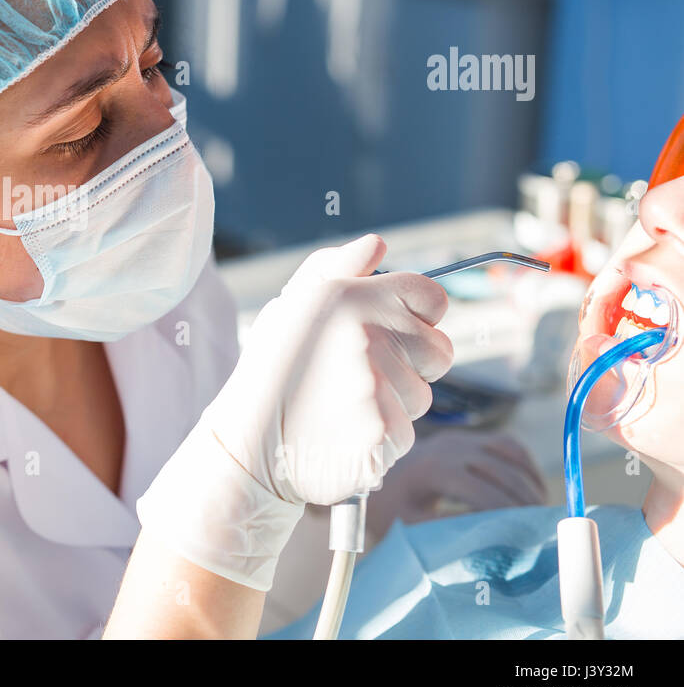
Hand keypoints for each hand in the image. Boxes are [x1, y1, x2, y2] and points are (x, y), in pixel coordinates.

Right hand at [212, 233, 453, 505]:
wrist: (248, 441)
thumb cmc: (273, 369)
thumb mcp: (293, 304)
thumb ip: (337, 266)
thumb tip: (378, 244)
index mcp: (353, 296)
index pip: (433, 299)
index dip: (416, 319)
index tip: (386, 336)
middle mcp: (370, 335)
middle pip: (438, 351)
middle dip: (410, 366)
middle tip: (358, 377)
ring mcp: (379, 385)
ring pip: (420, 397)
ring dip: (392, 404)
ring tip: (342, 408)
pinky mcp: (383, 432)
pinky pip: (405, 433)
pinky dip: (380, 439)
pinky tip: (343, 434)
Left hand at [364, 429, 546, 538]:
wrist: (378, 478)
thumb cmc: (392, 509)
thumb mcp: (411, 526)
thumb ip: (446, 529)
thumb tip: (488, 533)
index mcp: (431, 470)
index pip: (481, 490)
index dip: (507, 512)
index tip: (526, 533)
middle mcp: (448, 448)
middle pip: (501, 471)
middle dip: (525, 500)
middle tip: (542, 527)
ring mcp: (459, 438)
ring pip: (510, 453)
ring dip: (530, 480)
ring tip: (540, 510)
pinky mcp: (467, 437)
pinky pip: (507, 444)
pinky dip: (526, 464)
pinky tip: (533, 489)